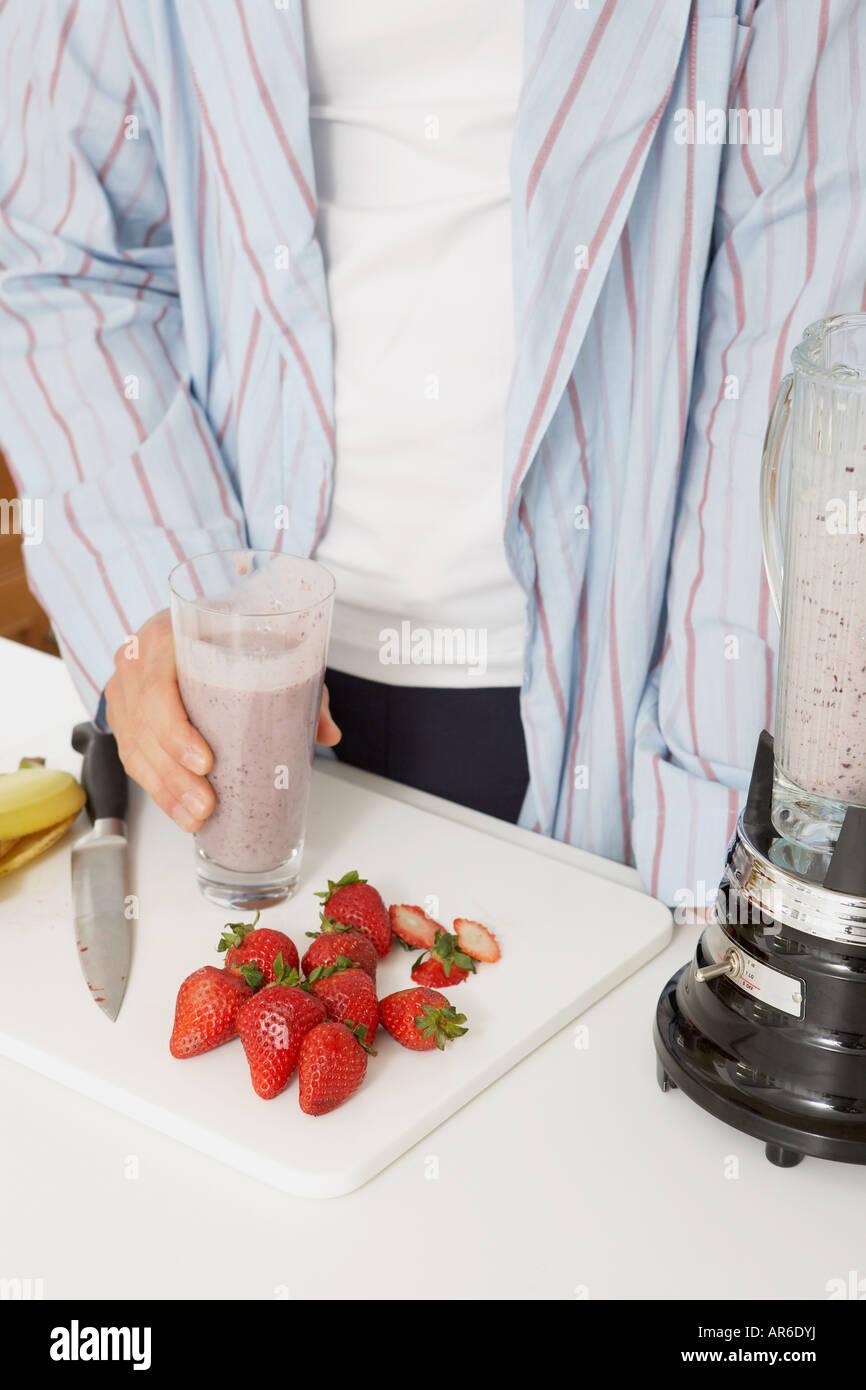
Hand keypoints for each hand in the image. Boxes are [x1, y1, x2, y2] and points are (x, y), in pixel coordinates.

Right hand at [105, 609, 340, 831]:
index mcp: (166, 635)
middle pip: (145, 727)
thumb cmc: (226, 637)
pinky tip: (180, 810)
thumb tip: (328, 733)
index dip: (175, 731)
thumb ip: (300, 688)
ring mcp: (124, 690)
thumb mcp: (267, 651)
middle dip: (175, 776)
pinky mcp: (123, 715)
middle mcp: (137, 661)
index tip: (206, 762)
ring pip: (135, 749)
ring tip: (197, 817)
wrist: (195, 626)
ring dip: (165, 791)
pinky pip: (132, 757)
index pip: (158, 688)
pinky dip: (156, 788)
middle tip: (207, 804)